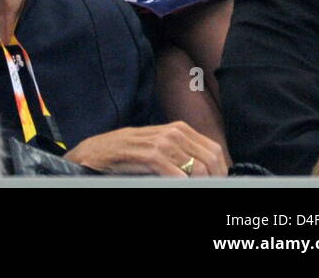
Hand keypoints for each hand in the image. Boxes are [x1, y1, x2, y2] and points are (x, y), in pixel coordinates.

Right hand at [64, 122, 227, 176]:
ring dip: (198, 184)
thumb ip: (182, 152)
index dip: (220, 171)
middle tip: (204, 188)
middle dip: (213, 179)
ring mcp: (162, 143)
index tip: (215, 183)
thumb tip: (209, 169)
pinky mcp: (150, 156)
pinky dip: (182, 185)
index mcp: (179, 129)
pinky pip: (178, 176)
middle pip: (211, 161)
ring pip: (198, 170)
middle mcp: (173, 133)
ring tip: (190, 188)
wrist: (98, 152)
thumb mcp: (159, 145)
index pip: (215, 151)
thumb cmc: (129, 153)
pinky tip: (174, 186)